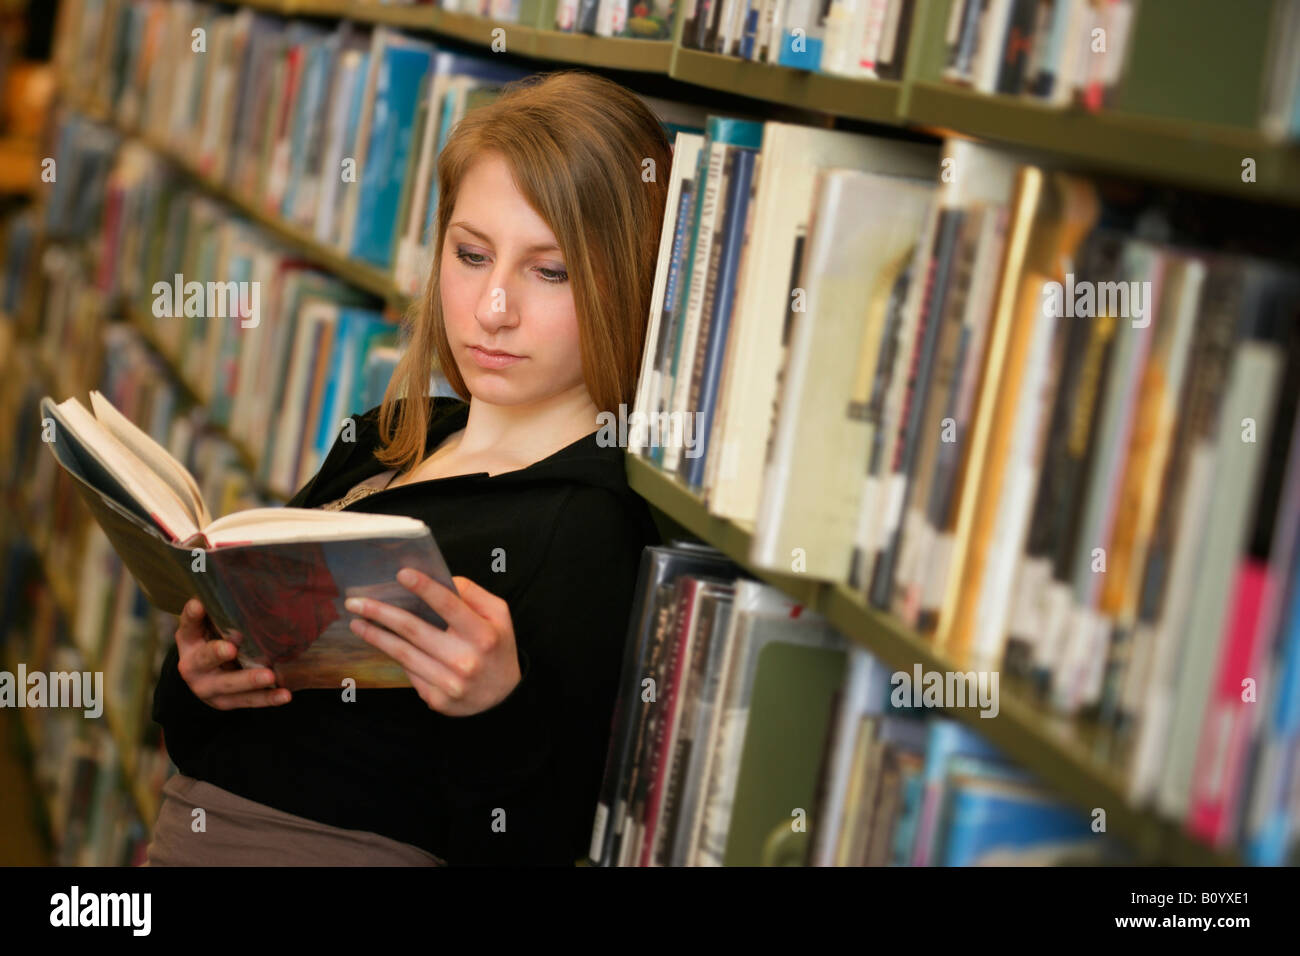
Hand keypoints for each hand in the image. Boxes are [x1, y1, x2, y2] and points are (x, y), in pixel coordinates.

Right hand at [174, 598, 291, 709]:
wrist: (204, 676)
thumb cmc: (214, 638)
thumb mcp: (210, 624)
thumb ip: (219, 609)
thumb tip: (243, 579)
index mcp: (188, 640)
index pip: (187, 625)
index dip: (192, 616)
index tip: (199, 605)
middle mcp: (193, 665)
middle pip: (204, 659)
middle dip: (217, 654)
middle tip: (231, 649)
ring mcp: (208, 687)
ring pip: (229, 685)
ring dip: (250, 680)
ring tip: (269, 675)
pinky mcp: (225, 702)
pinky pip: (249, 701)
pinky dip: (268, 698)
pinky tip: (285, 695)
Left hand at [346, 569, 520, 715]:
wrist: (502, 697)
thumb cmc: (497, 647)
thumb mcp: (499, 616)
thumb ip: (473, 593)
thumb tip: (440, 580)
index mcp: (483, 635)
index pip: (449, 606)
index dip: (425, 588)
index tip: (401, 573)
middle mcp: (465, 660)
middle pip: (415, 630)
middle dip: (381, 613)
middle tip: (356, 601)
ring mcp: (449, 683)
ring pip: (403, 653)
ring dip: (376, 635)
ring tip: (356, 621)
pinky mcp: (435, 699)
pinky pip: (408, 671)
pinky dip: (393, 654)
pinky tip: (380, 641)